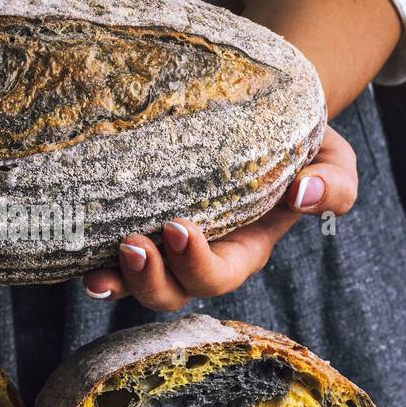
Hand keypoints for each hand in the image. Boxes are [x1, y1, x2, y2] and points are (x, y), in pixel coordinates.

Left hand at [80, 125, 357, 310]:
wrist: (258, 115)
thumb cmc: (298, 143)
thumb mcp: (333, 160)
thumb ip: (333, 184)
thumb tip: (304, 194)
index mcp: (244, 249)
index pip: (219, 273)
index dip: (197, 262)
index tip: (181, 226)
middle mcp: (199, 256)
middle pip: (171, 292)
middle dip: (149, 279)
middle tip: (133, 243)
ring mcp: (163, 246)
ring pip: (136, 283)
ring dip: (116, 279)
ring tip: (98, 263)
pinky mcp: (135, 222)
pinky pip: (107, 253)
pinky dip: (87, 257)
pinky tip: (72, 250)